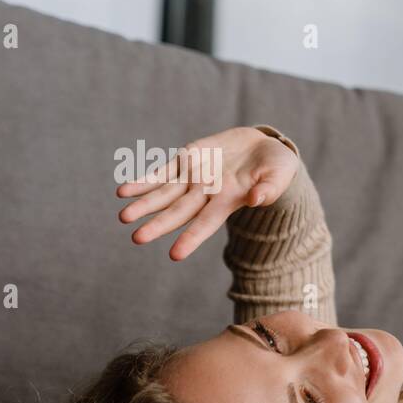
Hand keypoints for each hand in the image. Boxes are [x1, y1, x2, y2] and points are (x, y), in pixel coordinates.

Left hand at [117, 127, 298, 260]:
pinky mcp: (187, 160)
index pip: (206, 223)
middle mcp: (206, 193)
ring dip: (143, 205)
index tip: (175, 255)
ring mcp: (194, 177)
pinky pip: (160, 172)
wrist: (263, 147)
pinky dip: (142, 182)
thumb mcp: (279, 175)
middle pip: (179, 212)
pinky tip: (123, 192)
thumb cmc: (277, 167)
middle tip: (137, 238)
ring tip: (123, 216)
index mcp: (228, 201)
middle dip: (158, 225)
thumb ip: (269, 188)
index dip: (191, 238)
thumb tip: (256, 200)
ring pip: (164, 194)